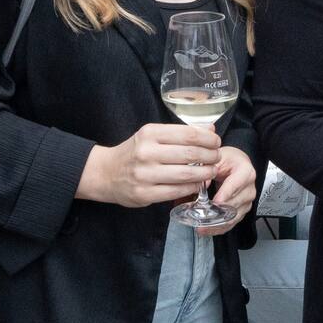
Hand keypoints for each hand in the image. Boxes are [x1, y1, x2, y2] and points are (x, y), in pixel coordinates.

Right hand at [86, 123, 220, 207]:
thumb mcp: (153, 136)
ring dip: (205, 173)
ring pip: (186, 174)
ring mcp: (145, 174)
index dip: (208, 138)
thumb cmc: (134, 152)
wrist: (106, 173)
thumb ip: (181, 132)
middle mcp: (146, 152)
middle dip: (210, 156)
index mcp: (150, 133)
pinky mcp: (144, 194)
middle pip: (190, 154)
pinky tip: (198, 184)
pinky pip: (176, 191)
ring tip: (212, 171)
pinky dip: (192, 187)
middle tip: (217, 157)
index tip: (217, 142)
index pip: (188, 134)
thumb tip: (211, 128)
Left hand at [193, 146, 257, 235]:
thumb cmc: (228, 160)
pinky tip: (208, 230)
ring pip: (234, 216)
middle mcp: (249, 188)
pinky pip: (232, 223)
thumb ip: (209, 169)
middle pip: (235, 203)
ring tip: (201, 226)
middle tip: (201, 216)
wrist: (236, 164)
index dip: (225, 194)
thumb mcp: (218, 158)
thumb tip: (200, 184)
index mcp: (246, 172)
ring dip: (217, 223)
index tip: (216, 202)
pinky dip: (219, 228)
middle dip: (218, 211)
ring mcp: (247, 201)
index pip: (236, 184)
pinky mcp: (242, 210)